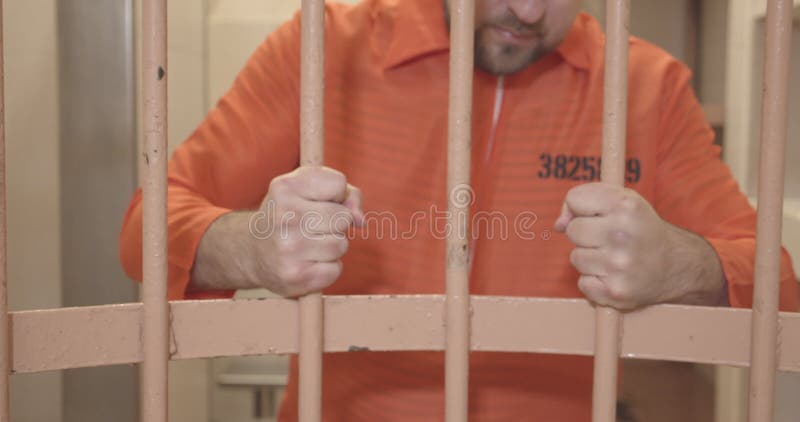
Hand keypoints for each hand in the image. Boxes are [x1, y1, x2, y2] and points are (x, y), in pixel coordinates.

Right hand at [191, 166, 362, 296]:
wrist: (253, 253)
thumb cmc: (291, 216)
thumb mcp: (309, 189)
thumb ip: (346, 193)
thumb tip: (360, 221)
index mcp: (285, 187)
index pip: (338, 184)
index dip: (336, 195)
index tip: (318, 201)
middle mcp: (284, 216)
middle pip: (343, 217)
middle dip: (337, 223)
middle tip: (314, 227)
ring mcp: (288, 248)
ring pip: (341, 245)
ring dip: (333, 247)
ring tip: (310, 245)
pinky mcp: (295, 276)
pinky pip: (335, 270)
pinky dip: (328, 268)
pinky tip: (308, 263)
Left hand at [554, 183, 725, 308]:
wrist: (677, 266)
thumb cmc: (641, 229)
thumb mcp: (622, 200)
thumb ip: (585, 199)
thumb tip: (558, 225)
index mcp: (626, 206)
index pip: (575, 199)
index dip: (581, 208)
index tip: (597, 216)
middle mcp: (622, 235)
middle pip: (572, 230)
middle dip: (586, 235)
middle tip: (609, 239)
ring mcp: (618, 266)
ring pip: (576, 258)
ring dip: (590, 259)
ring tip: (614, 258)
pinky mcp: (615, 292)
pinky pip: (583, 283)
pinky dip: (595, 282)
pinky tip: (614, 276)